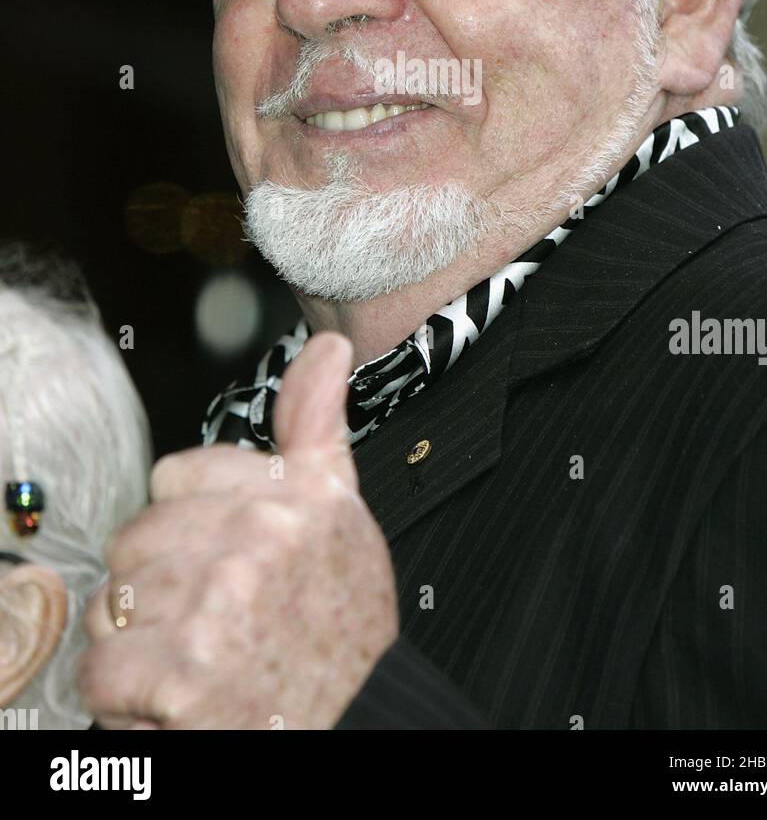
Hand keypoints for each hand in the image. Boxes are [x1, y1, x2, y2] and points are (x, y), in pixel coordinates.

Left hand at [77, 331, 398, 728]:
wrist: (362, 721)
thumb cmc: (342, 624)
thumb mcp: (342, 511)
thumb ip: (318, 425)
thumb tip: (328, 349)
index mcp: (293, 494)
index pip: (172, 480)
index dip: (187, 526)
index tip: (220, 559)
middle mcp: (256, 541)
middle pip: (134, 543)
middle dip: (157, 587)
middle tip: (210, 620)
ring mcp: (216, 608)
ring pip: (110, 607)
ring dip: (138, 644)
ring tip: (196, 661)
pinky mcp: (181, 678)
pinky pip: (100, 670)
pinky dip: (124, 701)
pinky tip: (176, 700)